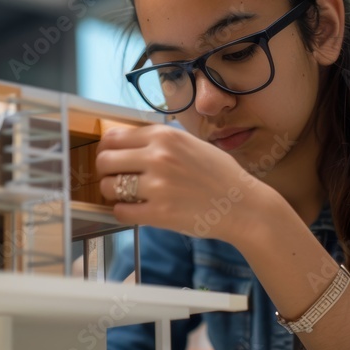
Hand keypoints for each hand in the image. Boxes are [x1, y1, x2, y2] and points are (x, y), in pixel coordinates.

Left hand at [95, 125, 271, 242]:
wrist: (244, 206)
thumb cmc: (220, 175)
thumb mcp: (191, 144)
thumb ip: (160, 141)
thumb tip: (127, 141)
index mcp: (164, 136)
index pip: (113, 137)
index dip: (107, 149)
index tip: (111, 158)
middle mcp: (158, 156)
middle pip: (104, 161)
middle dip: (106, 172)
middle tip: (116, 180)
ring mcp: (157, 186)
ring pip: (108, 187)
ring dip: (112, 194)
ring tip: (128, 197)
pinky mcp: (159, 213)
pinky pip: (120, 212)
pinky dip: (123, 213)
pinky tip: (136, 211)